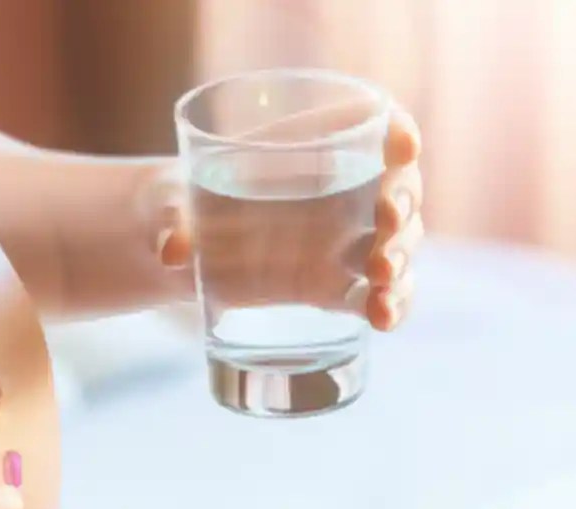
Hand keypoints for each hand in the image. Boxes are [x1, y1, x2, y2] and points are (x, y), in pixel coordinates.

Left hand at [152, 106, 423, 330]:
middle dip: (403, 202)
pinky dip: (392, 305)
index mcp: (313, 145)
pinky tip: (384, 318)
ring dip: (402, 257)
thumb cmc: (182, 201)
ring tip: (382, 275)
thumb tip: (172, 249)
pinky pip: (379, 294)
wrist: (181, 247)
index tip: (403, 144)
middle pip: (398, 187)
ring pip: (398, 244)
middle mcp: (345, 190)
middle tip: (385, 220)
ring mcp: (347, 241)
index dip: (397, 131)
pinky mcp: (337, 287)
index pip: (375, 124)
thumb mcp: (172, 201)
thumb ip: (174, 216)